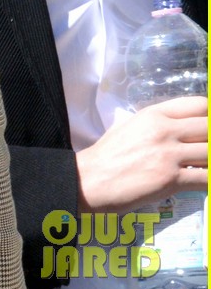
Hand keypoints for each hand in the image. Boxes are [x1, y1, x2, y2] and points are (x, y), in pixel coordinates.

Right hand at [75, 96, 207, 213]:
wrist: (90, 180)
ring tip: (204, 167)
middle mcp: (164, 130)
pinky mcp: (172, 179)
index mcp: (154, 114)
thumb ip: (158, 123)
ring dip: (210, 161)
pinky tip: (205, 183)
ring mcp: (169, 154)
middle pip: (210, 127)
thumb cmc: (107, 155)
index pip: (200, 105)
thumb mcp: (130, 126)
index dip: (210, 118)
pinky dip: (210, 182)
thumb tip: (183, 130)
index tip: (206, 131)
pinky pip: (208, 178)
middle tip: (204, 152)